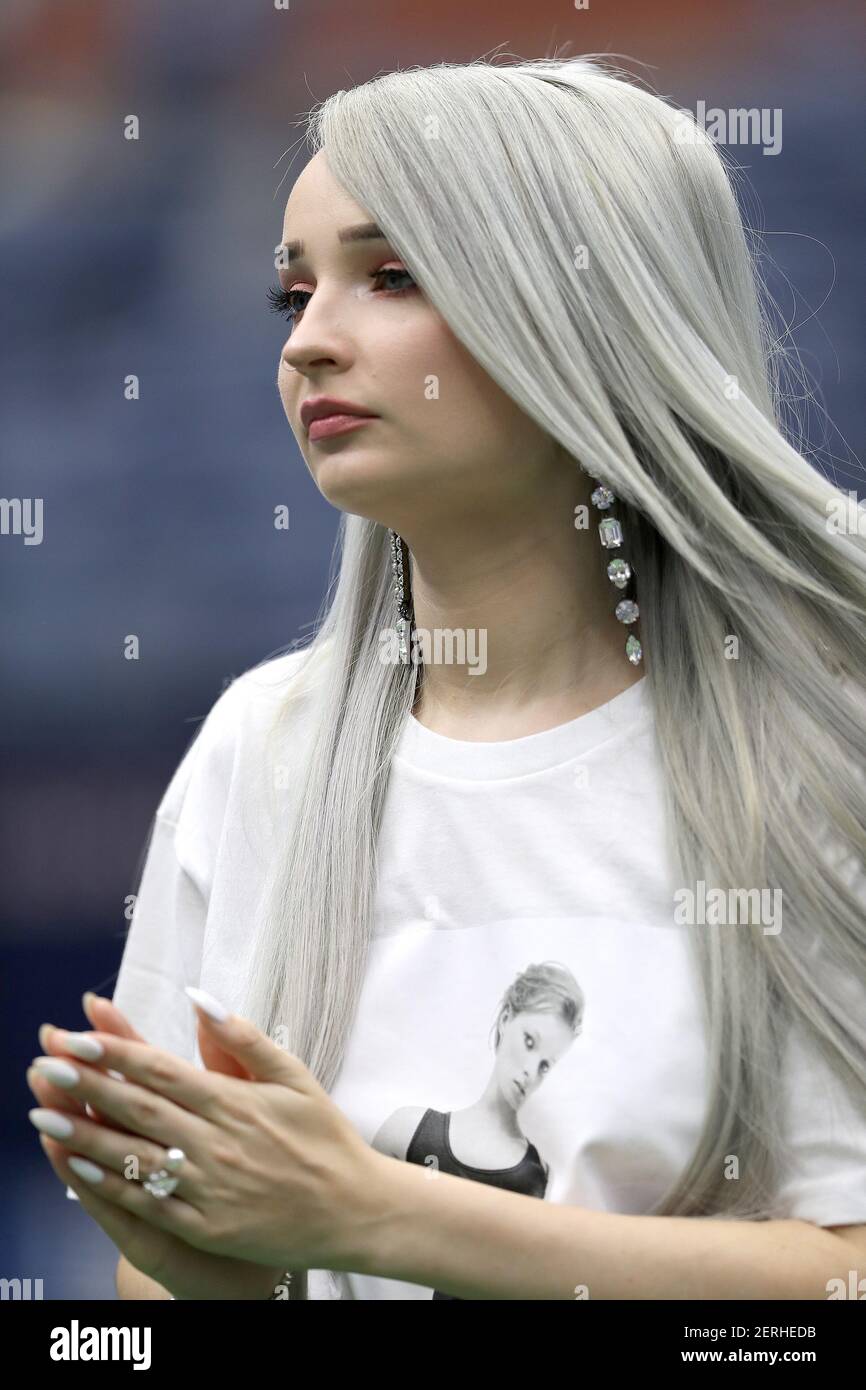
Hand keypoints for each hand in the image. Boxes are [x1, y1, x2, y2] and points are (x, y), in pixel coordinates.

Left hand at [29, 992, 391, 1272]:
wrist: (354, 1209)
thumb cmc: (325, 1137)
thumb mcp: (295, 1075)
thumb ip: (244, 1037)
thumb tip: (199, 997)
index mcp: (235, 1100)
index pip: (161, 1069)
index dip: (114, 1051)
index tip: (77, 1035)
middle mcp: (216, 1141)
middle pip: (138, 1107)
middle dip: (86, 1083)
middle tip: (45, 1063)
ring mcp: (208, 1186)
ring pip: (135, 1155)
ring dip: (85, 1134)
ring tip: (43, 1114)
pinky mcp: (206, 1225)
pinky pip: (148, 1204)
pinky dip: (111, 1187)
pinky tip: (78, 1170)